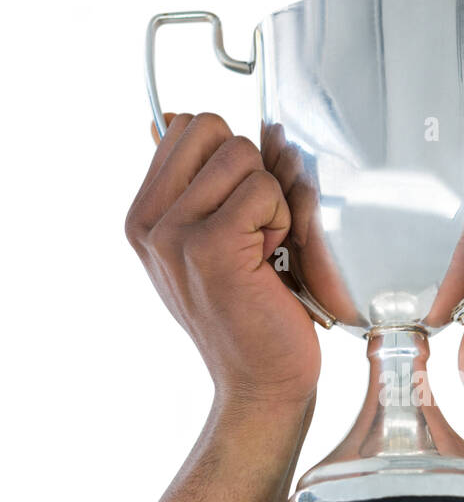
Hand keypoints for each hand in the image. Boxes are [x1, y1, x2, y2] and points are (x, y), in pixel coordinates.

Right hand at [126, 113, 320, 410]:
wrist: (259, 383)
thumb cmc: (247, 316)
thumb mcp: (202, 245)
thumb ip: (188, 185)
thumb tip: (169, 118)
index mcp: (143, 216)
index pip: (188, 125)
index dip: (229, 160)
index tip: (236, 215)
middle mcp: (150, 223)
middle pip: (214, 129)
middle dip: (249, 171)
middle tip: (253, 231)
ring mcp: (175, 234)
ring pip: (241, 155)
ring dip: (269, 199)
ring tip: (262, 249)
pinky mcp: (212, 246)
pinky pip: (263, 189)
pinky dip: (281, 221)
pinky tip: (271, 262)